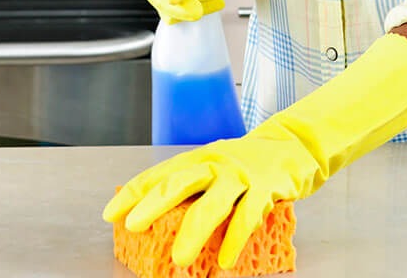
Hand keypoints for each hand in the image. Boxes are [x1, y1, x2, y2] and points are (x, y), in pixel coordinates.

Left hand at [104, 129, 307, 267]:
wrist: (296, 146)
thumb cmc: (248, 164)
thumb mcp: (216, 168)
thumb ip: (192, 187)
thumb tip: (155, 215)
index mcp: (197, 159)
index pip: (158, 175)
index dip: (133, 193)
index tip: (110, 214)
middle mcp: (215, 163)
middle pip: (179, 183)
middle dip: (153, 205)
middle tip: (133, 226)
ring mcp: (241, 175)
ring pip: (213, 204)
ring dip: (193, 232)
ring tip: (179, 259)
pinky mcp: (267, 188)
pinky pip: (249, 215)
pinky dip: (235, 239)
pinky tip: (226, 261)